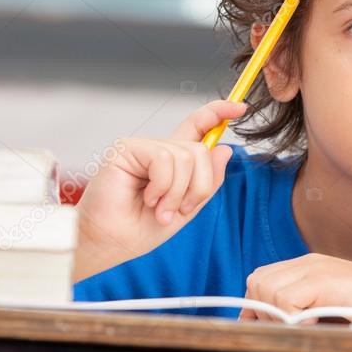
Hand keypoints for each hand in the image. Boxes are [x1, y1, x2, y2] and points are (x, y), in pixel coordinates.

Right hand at [73, 100, 246, 278]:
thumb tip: (224, 149)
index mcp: (173, 161)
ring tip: (158, 210)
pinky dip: (162, 186)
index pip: (198, 127)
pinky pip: (164, 159)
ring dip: (177, 193)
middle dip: (198, 187)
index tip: (240, 107)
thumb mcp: (186, 208)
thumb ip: (206, 182)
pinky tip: (148, 199)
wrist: (111, 243)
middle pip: (201, 150)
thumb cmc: (141, 228)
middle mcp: (159, 150)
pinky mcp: (127, 148)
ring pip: (186, 156)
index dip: (218, 113)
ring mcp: (143, 147)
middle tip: (177, 211)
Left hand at [238, 253, 351, 324]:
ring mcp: (317, 269)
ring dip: (277, 316)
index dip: (256, 306)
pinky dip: (291, 318)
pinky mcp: (327, 282)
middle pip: (258, 281)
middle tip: (288, 330)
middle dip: (262, 310)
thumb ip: (302, 311)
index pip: (262, 278)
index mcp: (308, 266)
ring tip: (305, 328)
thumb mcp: (331, 311)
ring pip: (267, 290)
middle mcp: (308, 263)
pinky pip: (286, 301)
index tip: (266, 330)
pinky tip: (315, 324)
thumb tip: (267, 326)